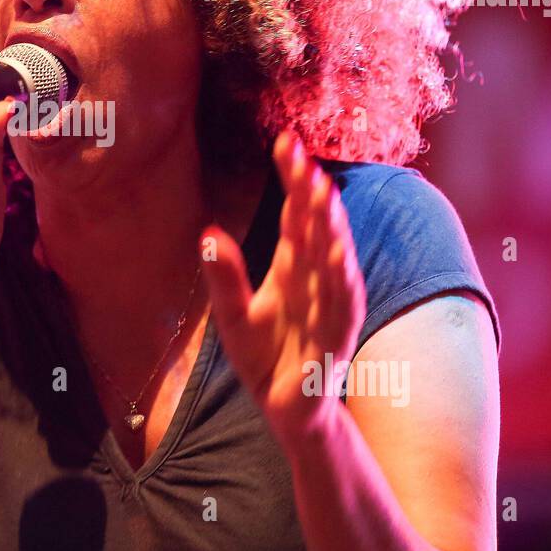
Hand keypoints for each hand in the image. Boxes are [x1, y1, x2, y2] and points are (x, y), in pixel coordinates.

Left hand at [201, 129, 367, 441]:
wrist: (288, 409)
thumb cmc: (264, 357)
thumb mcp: (232, 316)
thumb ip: (224, 277)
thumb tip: (207, 234)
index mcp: (293, 266)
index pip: (295, 213)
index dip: (292, 179)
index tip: (285, 141)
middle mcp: (316, 277)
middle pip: (317, 227)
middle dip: (311, 193)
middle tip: (304, 157)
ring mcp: (331, 304)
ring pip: (335, 259)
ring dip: (332, 228)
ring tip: (325, 195)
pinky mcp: (337, 337)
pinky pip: (342, 305)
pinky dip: (342, 280)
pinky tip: (339, 256)